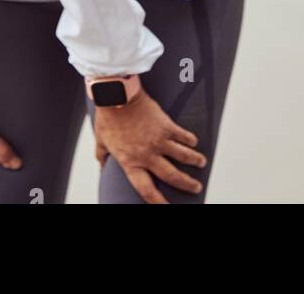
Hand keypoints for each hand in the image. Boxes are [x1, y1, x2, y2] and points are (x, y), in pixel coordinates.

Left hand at [92, 91, 207, 203]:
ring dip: (195, 161)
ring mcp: (159, 140)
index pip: (146, 189)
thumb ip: (102, 156)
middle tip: (196, 188)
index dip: (157, 201)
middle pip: (172, 176)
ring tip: (202, 163)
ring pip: (183, 156)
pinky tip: (194, 142)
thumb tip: (102, 165)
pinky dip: (190, 140)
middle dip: (187, 184)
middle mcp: (147, 155)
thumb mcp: (101, 141)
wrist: (117, 97)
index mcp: (131, 162)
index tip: (166, 207)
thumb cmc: (107, 118)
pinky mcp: (166, 126)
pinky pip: (183, 136)